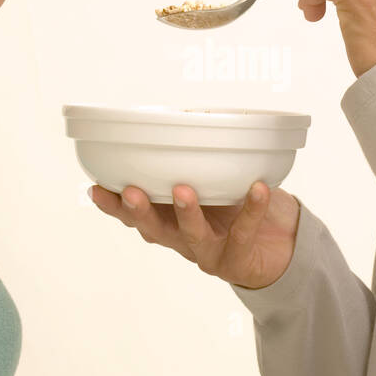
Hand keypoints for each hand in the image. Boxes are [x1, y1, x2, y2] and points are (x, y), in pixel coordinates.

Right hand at [89, 182, 300, 289]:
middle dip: (139, 212)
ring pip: (192, 236)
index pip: (135, 215)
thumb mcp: (215, 184)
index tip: (95, 187)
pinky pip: (244, 231)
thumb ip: (198, 162)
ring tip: (183, 191)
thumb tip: (185, 116)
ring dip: (186, 214)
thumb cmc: (241, 210)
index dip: (113, 205)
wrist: (281, 250)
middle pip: (154, 230)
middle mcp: (184, 240)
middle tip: (131, 191)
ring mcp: (210, 252)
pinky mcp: (239, 259)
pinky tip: (257, 188)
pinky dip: (251, 209)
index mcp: (171, 222)